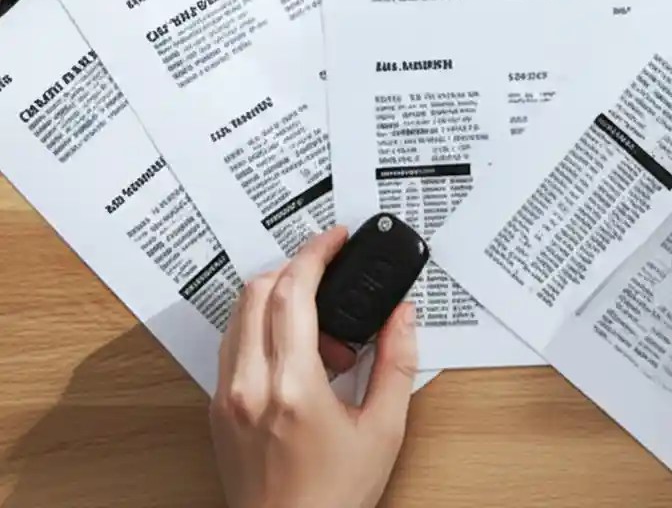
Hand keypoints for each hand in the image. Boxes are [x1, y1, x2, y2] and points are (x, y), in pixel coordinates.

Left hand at [210, 226, 418, 507]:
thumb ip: (396, 363)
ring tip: (321, 330)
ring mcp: (227, 397)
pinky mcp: (218, 409)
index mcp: (292, 386)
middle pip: (255, 292)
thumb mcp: (384, 429)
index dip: (314, 254)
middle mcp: (249, 385)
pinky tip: (298, 356)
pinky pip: (233, 347)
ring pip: (239, 316)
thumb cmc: (335, 497)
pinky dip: (262, 331)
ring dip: (276, 301)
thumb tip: (403, 317)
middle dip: (294, 268)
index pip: (291, 293)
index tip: (334, 239)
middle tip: (330, 271)